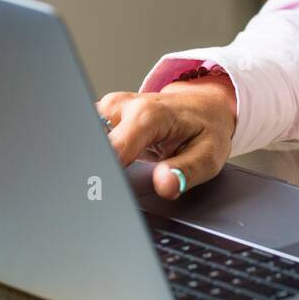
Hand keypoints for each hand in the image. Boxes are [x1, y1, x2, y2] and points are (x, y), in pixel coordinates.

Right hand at [96, 75, 237, 198]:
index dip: (110, 177)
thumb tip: (164, 185)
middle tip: (125, 184)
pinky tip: (120, 162)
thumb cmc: (207, 128)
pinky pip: (93, 138)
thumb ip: (185, 172)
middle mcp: (123, 107)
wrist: (205, 105)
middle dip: (103, 172)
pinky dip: (102, 155)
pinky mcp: (103, 114)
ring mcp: (110, 108)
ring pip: (90, 143)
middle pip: (95, 147)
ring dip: (102, 162)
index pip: (112, 152)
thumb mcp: (208, 155)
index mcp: (148, 115)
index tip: (114, 194)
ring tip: (128, 171)